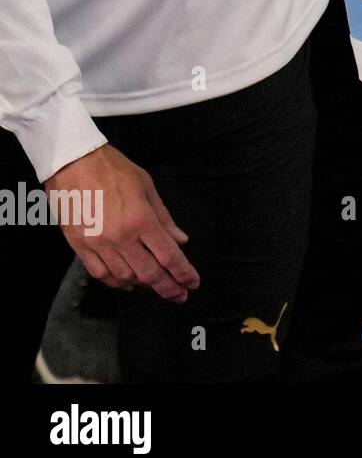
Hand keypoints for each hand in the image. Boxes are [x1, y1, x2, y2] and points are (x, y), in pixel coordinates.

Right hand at [46, 144, 199, 302]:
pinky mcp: (78, 246)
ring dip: (143, 286)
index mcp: (141, 220)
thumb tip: (181, 241)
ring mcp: (97, 244)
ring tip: (157, 287)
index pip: (168, 256)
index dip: (183, 273)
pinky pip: (99, 273)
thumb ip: (165, 218)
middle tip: (179, 295)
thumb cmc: (113, 169)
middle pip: (149, 273)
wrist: (72, 162)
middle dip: (168, 288)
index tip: (192, 284)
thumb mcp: (147, 187)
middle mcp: (120, 237)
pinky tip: (127, 283)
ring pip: (124, 277)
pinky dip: (115, 282)